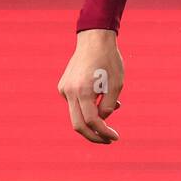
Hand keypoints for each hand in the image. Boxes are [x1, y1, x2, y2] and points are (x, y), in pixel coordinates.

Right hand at [57, 29, 123, 143]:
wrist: (94, 39)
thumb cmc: (109, 61)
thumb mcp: (116, 85)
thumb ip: (109, 106)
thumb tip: (101, 120)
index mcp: (83, 91)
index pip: (92, 122)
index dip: (104, 133)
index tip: (115, 138)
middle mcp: (69, 92)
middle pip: (78, 125)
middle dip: (93, 136)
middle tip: (107, 140)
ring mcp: (64, 89)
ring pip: (76, 115)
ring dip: (92, 119)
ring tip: (114, 107)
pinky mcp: (63, 86)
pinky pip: (75, 104)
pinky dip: (87, 107)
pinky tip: (101, 97)